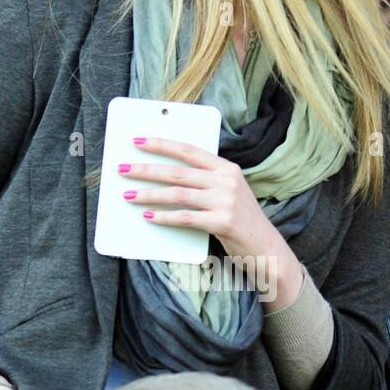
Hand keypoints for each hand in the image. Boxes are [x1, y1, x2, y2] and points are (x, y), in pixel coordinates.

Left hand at [118, 137, 302, 310]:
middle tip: (122, 169)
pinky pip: (185, 217)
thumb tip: (163, 173)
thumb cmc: (240, 219)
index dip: (161, 145)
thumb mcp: (227, 192)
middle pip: (177, 171)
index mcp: (226, 168)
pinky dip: (164, 216)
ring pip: (177, 193)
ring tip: (129, 196)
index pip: (188, 150)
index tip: (137, 141)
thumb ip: (204, 180)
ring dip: (149, 194)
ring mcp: (226, 201)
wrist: (267, 248)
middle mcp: (226, 180)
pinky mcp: (224, 222)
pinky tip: (148, 216)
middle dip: (146, 170)